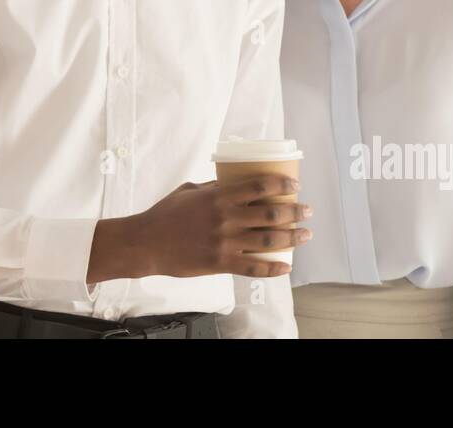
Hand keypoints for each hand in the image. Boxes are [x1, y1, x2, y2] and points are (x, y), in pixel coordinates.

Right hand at [92, 176, 310, 281]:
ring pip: (268, 240)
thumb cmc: (165, 214)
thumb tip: (233, 184)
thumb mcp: (189, 191)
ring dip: (292, 237)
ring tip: (305, 235)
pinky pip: (253, 267)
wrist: (146, 243)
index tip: (295, 186)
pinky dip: (273, 268)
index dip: (282, 185)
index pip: (259, 186)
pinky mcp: (220, 263)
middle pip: (270, 214)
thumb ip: (213, 188)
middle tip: (306, 211)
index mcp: (218, 196)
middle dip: (294, 212)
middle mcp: (225, 218)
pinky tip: (286, 266)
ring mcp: (224, 242)